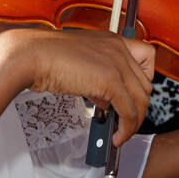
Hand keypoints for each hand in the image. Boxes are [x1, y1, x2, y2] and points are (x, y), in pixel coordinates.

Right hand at [0, 29, 154, 146]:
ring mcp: (117, 64)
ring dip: (134, 122)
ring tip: (121, 133)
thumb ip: (98, 77)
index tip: (133, 94)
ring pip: (141, 100)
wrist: (31, 56)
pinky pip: (129, 111)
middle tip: (125, 118)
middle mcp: (119, 49)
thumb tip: (106, 100)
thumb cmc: (45, 56)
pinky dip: (126, 128)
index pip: (147, 58)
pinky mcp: (110, 81)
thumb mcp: (80, 63)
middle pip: (146, 84)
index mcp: (112, 40)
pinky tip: (116, 136)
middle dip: (139, 106)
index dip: (144, 80)